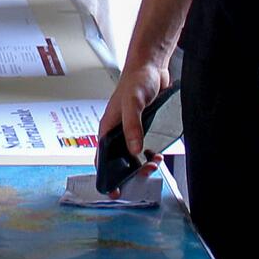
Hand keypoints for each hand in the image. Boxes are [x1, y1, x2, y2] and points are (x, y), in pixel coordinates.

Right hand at [101, 48, 174, 187]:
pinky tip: (157, 154)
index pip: (101, 158)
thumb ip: (132, 127)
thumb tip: (134, 150)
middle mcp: (117, 131)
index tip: (114, 191)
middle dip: (131, 171)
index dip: (106, 176)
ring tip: (154, 163)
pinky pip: (143, 147)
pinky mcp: (142, 127)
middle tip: (145, 173)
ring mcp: (130, 130)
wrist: (152, 66)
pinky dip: (150, 154)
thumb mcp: (133, 104)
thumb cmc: (136, 79)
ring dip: (142, 163)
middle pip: (119, 161)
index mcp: (107, 128)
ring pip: (132, 156)